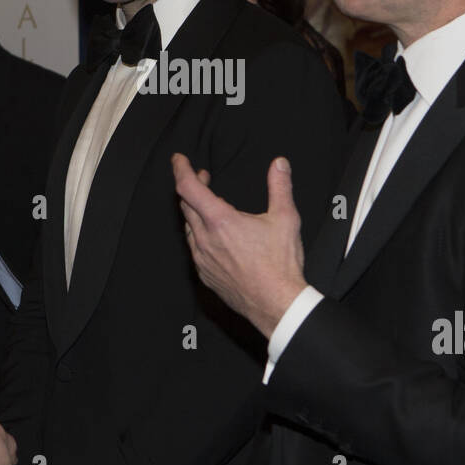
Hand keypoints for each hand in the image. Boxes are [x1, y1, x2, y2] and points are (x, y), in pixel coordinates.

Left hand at [171, 153, 306, 338]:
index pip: (188, 188)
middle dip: (191, 187)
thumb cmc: (280, 264)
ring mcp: (203, 259)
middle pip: (185, 205)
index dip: (180, 170)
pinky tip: (212, 235)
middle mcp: (205, 239)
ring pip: (188, 228)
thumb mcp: (285, 218)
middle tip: (202, 178)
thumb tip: (279, 164)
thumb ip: (280, 186)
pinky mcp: (206, 275)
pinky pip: (194, 249)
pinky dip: (198, 234)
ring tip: (209, 205)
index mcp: (220, 221)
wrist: (276, 304)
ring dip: (194, 211)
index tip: (178, 160)